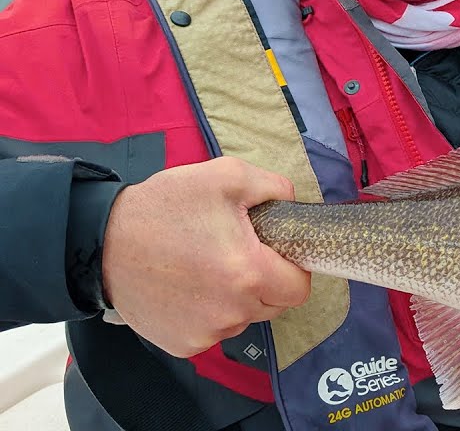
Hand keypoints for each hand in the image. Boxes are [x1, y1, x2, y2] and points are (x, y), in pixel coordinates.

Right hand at [101, 157, 311, 357]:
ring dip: (236, 297)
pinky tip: (186, 286)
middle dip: (266, 281)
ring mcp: (206, 333)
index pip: (298, 288)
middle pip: (274, 304)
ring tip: (205, 266)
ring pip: (244, 318)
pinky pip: (214, 330)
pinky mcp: (183, 344)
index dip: (292, 267)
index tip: (274, 251)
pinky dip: (208, 312)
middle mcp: (231, 312)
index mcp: (248, 274)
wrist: (100, 242)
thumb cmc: (164, 207)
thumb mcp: (226, 176)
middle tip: (236, 252)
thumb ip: (274, 188)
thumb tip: (294, 206)